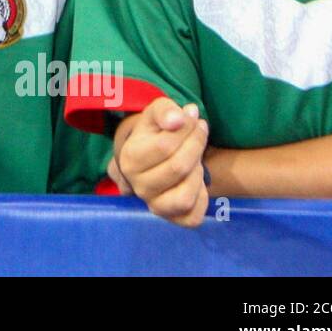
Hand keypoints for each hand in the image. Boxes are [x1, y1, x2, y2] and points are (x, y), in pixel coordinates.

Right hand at [114, 97, 209, 226]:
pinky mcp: (173, 219)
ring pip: (184, 196)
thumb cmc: (155, 132)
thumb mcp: (156, 113)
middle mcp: (138, 186)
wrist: (152, 157)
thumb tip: (178, 119)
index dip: (188, 130)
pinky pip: (193, 217)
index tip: (195, 119)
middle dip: (196, 146)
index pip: (165, 146)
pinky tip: (196, 181)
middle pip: (178, 168)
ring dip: (197, 173)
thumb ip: (165, 110)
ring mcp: (154, 205)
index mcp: (130, 159)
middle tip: (201, 131)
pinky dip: (201, 200)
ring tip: (195, 159)